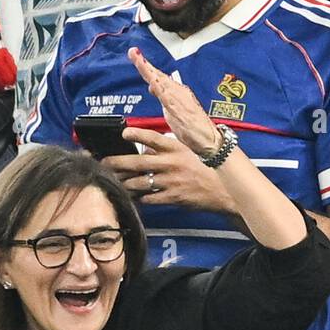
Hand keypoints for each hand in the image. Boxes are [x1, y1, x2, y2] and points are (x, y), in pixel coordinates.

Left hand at [106, 127, 234, 211]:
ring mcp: (171, 181)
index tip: (124, 132)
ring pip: (139, 182)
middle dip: (117, 162)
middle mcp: (171, 163)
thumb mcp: (191, 150)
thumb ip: (170, 147)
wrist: (224, 190)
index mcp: (177, 148)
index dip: (136, 134)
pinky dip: (139, 197)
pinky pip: (150, 198)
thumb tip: (148, 146)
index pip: (153, 137)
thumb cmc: (207, 167)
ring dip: (124, 182)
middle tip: (104, 163)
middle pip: (137, 162)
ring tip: (115, 181)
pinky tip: (132, 196)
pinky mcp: (172, 197)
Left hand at [126, 46, 219, 154]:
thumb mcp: (173, 112)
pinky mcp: (178, 108)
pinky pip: (164, 95)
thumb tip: (152, 87)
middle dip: (144, 63)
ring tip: (137, 58)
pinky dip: (156, 85)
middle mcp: (178, 92)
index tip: (136, 56)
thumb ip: (163, 99)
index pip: (158, 77)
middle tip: (132, 52)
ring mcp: (178, 99)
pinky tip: (149, 79)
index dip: (146, 68)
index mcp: (176, 92)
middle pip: (157, 75)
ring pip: (159, 80)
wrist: (209, 140)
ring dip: (147, 69)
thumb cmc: (194, 129)